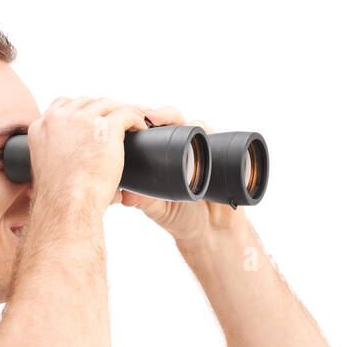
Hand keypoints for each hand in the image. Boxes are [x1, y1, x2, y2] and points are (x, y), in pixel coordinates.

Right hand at [27, 97, 148, 215]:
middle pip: (86, 103)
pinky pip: (125, 113)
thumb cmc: (59, 198)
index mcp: (41, 127)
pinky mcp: (105, 127)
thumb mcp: (48, 169)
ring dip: (120, 111)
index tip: (92, 122)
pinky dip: (135, 118)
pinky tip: (139, 128)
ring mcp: (82, 120)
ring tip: (132, 122)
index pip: (62, 106)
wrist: (68, 205)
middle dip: (102, 111)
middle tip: (115, 121)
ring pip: (107, 104)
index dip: (80, 113)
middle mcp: (59, 118)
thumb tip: (75, 158)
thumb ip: (57, 154)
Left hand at [117, 105, 243, 242]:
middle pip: (174, 121)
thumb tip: (125, 196)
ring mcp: (203, 150)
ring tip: (178, 124)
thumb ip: (143, 202)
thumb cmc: (181, 218)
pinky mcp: (221, 155)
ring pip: (196, 125)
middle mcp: (183, 148)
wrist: (210, 231)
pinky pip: (218, 138)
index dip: (143, 121)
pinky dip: (211, 134)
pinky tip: (205, 136)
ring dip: (187, 121)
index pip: (152, 131)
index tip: (132, 120)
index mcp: (163, 156)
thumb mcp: (159, 210)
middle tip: (151, 117)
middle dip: (164, 114)